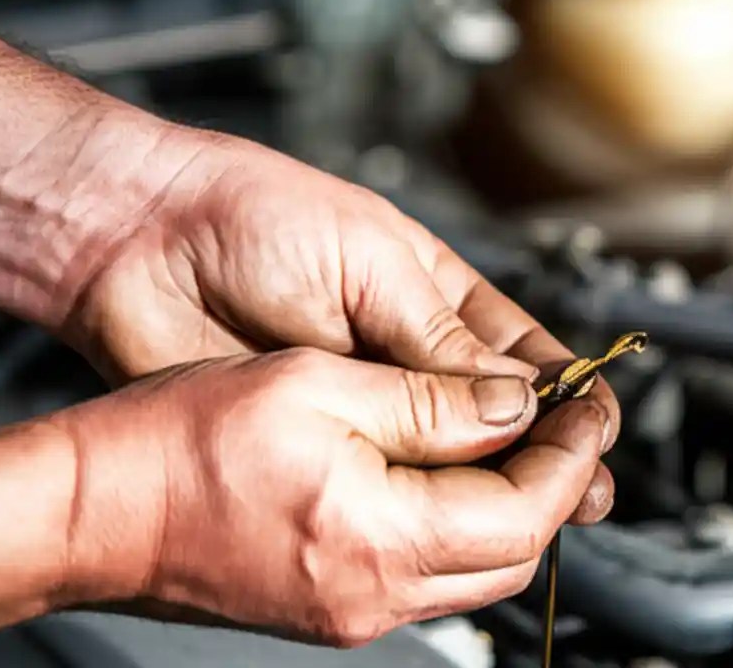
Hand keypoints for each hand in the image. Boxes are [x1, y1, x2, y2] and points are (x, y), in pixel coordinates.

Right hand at [60, 348, 609, 645]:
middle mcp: (374, 594)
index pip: (529, 510)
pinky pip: (426, 572)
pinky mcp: (329, 605)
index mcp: (381, 538)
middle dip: (555, 484)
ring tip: (518, 438)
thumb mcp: (320, 387)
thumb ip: (430, 400)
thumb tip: (512, 405)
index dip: (572, 454)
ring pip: (475, 568)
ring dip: (511, 505)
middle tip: (567, 421)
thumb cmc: (175, 446)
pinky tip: (448, 471)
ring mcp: (352, 610)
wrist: (88, 509)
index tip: (589, 408)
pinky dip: (458, 523)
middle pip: (515, 551)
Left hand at [62, 124, 619, 520]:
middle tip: (580, 489)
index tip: (594, 427)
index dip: (567, 391)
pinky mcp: (316, 436)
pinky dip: (414, 497)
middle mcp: (407, 353)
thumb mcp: (370, 264)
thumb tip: (522, 397)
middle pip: (493, 414)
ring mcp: (362, 398)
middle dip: (543, 450)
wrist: (138, 239)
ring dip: (488, 484)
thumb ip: (441, 340)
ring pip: (440, 454)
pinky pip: (376, 474)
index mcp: (436, 297)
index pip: (524, 353)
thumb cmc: (254, 218)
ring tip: (534, 512)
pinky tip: (444, 513)